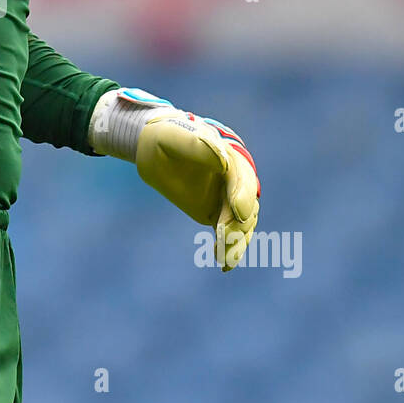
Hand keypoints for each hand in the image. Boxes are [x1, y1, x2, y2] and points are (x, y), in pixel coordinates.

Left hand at [136, 110, 259, 269]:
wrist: (156, 150)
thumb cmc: (165, 139)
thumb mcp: (174, 138)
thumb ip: (197, 146)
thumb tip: (223, 160)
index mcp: (229, 155)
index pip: (242, 177)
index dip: (242, 194)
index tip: (238, 211)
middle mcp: (235, 178)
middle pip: (247, 203)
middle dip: (239, 222)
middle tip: (225, 237)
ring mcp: (228, 197)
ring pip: (243, 222)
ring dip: (237, 241)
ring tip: (226, 260)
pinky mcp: (218, 213)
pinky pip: (230, 233)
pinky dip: (229, 248)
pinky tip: (224, 264)